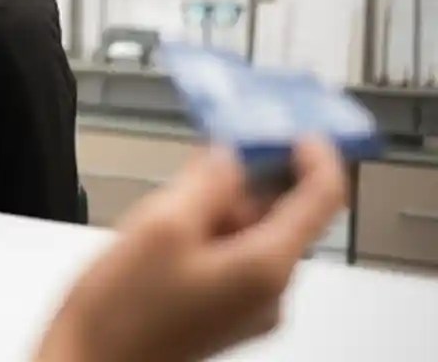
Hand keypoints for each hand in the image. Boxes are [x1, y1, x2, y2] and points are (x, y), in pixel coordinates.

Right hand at [36, 136, 346, 361]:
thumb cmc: (119, 315)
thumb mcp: (160, 224)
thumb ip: (205, 181)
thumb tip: (230, 156)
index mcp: (265, 268)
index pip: (323, 197)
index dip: (313, 153)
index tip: (292, 126)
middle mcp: (268, 291)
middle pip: (283, 213)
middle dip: (247, 179)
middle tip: (210, 152)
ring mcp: (246, 303)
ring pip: (251, 231)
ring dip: (220, 204)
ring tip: (169, 205)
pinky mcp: (221, 308)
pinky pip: (230, 253)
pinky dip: (208, 228)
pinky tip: (167, 228)